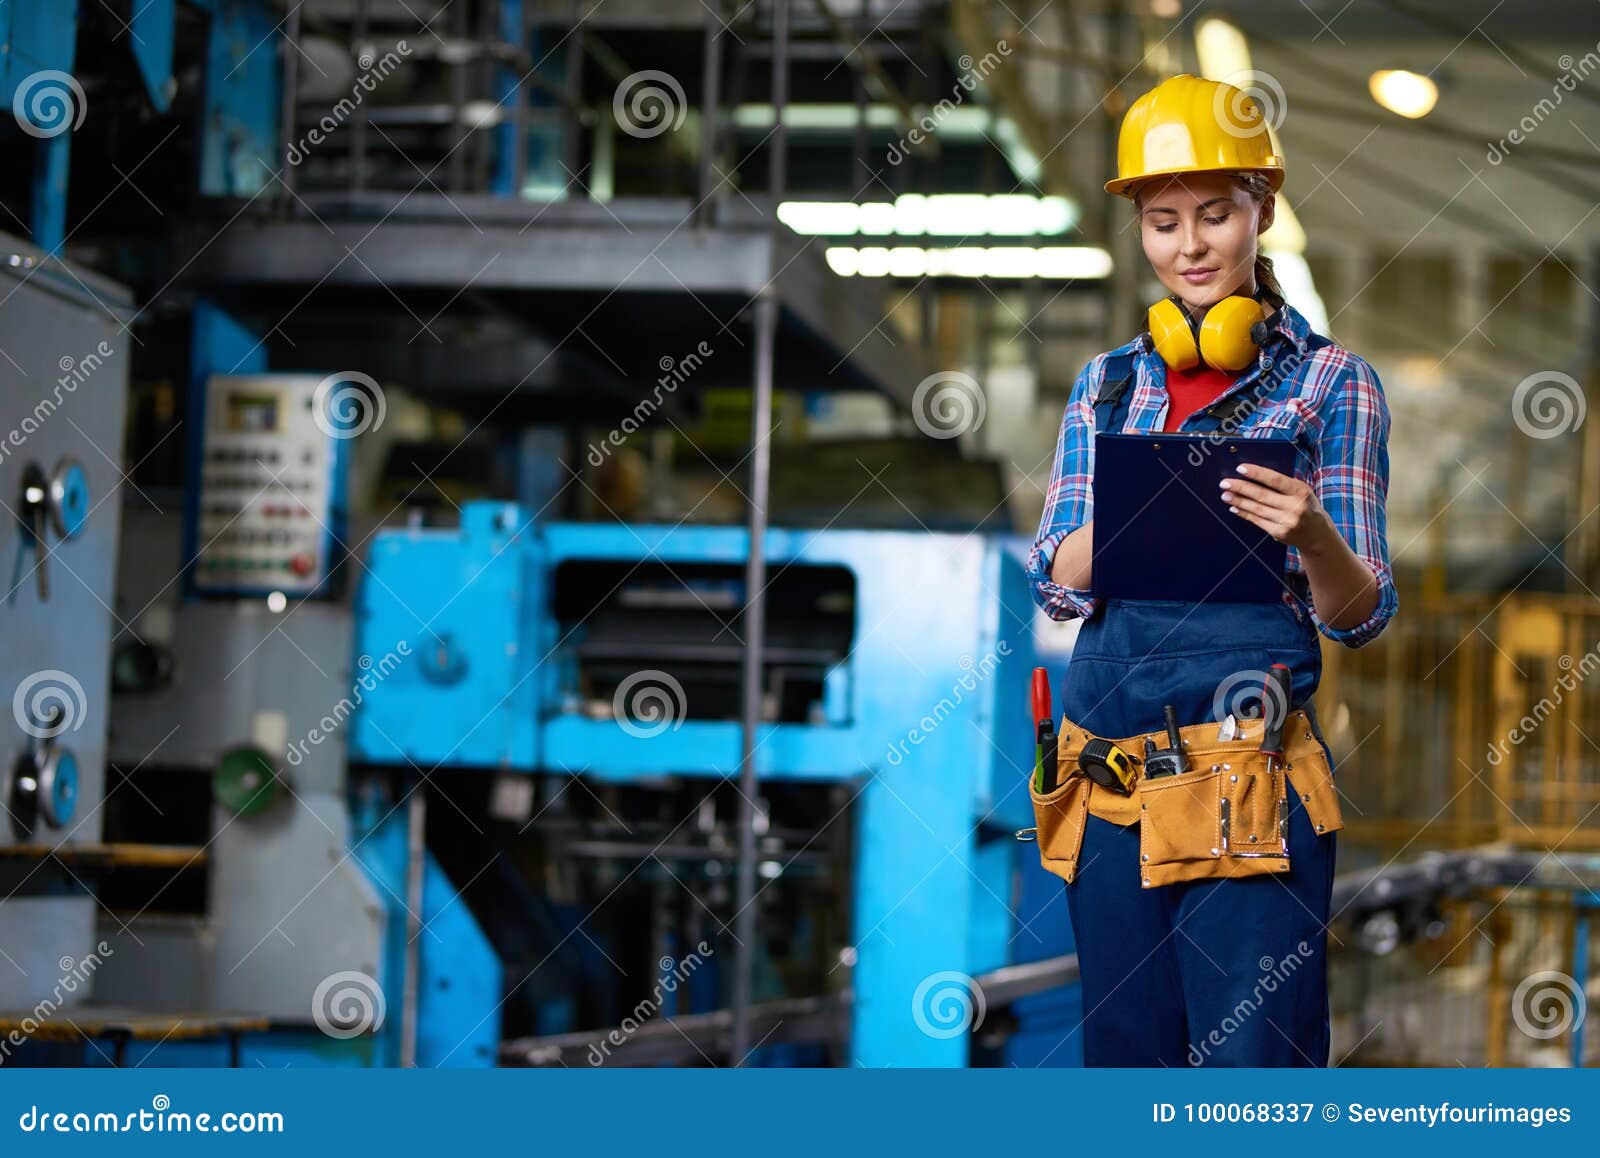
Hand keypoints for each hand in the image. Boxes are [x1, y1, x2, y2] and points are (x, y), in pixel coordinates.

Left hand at [1218, 464, 1333, 552]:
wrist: (1318, 535)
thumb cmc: (1306, 506)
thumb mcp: (1302, 491)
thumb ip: (1283, 485)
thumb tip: (1253, 476)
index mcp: (1301, 491)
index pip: (1275, 480)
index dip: (1257, 473)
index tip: (1240, 468)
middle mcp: (1295, 506)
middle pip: (1262, 495)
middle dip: (1241, 488)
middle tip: (1224, 483)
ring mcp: (1287, 521)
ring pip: (1257, 509)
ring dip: (1238, 501)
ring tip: (1225, 495)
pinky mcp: (1279, 533)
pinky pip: (1257, 521)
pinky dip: (1244, 513)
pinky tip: (1234, 508)